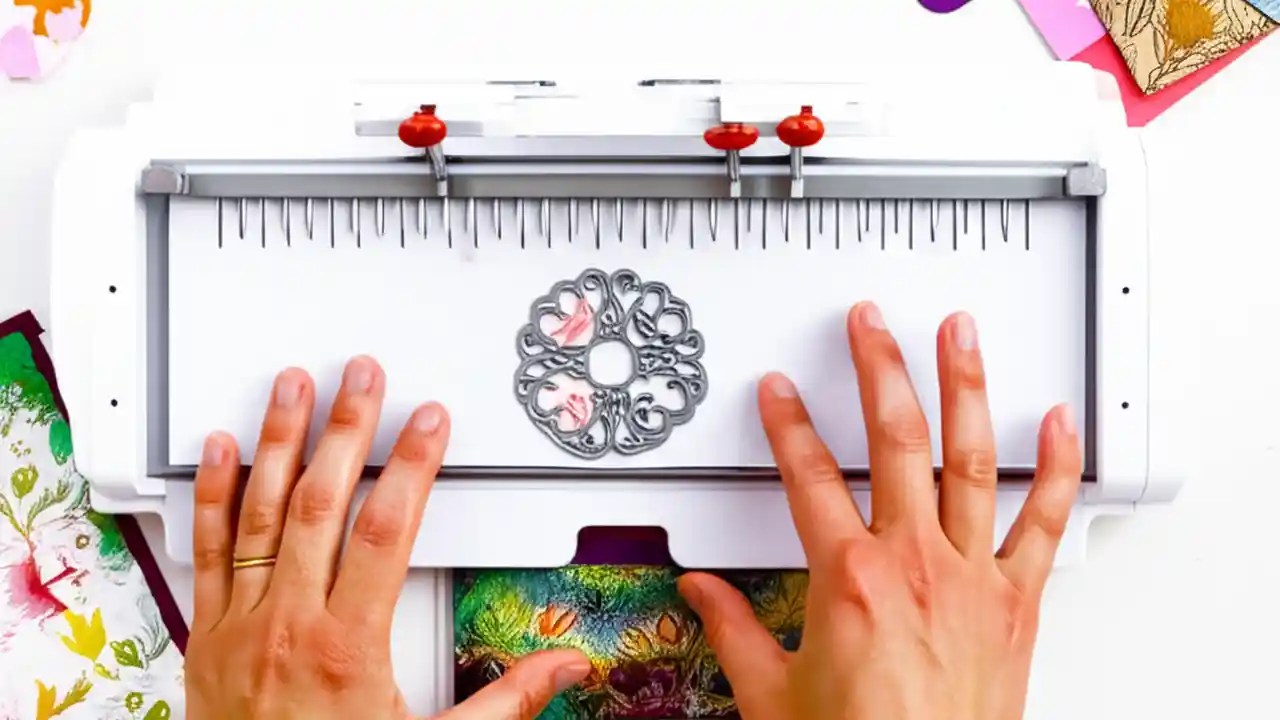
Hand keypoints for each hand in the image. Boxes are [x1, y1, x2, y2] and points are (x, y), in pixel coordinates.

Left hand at [185, 356, 589, 719]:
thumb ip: (505, 703)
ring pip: (261, 515)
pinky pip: (206, 552)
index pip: (384, 532)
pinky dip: (215, 496)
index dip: (411, 467)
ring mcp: (242, 626)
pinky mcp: (206, 636)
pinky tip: (222, 450)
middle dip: (346, 431)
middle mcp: (290, 626)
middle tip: (362, 378)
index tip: (428, 423)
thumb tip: (563, 669)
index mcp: (349, 647)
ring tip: (293, 388)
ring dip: (280, 443)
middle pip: (321, 505)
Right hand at [679, 304, 1081, 719]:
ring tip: (960, 334)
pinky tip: (1060, 423)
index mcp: (848, 579)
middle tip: (870, 323)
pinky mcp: (1016, 602)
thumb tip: (701, 593)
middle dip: (878, 369)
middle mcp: (914, 563)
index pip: (807, 476)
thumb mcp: (771, 694)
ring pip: (970, 458)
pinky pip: (1042, 521)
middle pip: (894, 441)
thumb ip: (732, 630)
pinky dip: (1056, 467)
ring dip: (965, 387)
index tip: (779, 391)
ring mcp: (971, 576)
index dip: (788, 424)